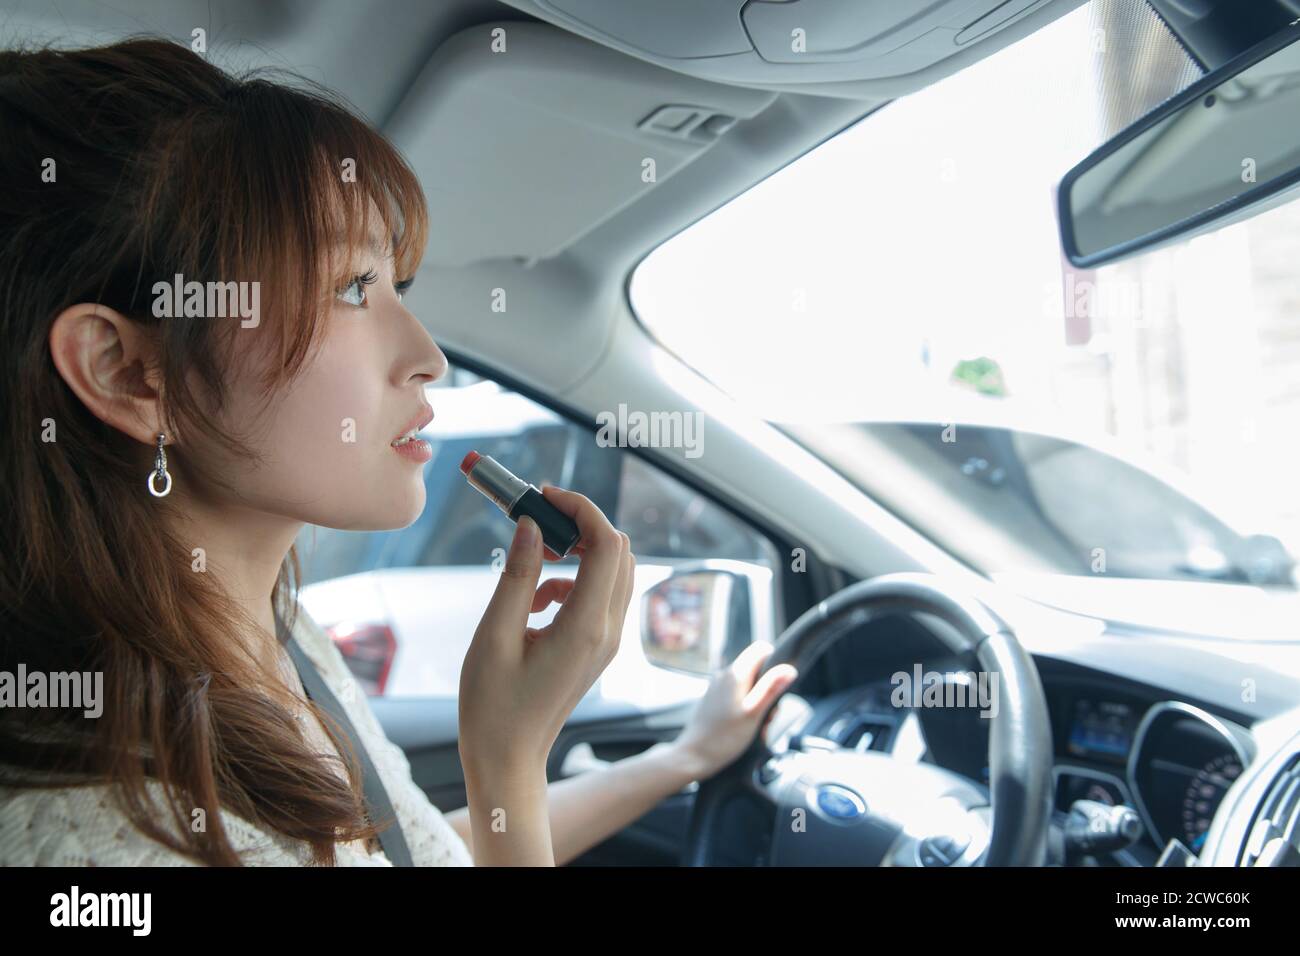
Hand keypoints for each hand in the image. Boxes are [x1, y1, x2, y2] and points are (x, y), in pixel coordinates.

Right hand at [458, 486, 634, 783]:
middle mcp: (609, 631)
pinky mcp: (598, 648)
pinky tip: (532, 603)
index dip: (581, 509)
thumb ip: (517, 575)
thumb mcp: (494, 635)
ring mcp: (608, 642)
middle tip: (535, 518)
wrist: (508, 759)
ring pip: (613, 572)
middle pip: (619, 552)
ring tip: (527, 570)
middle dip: (581, 525)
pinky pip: (599, 596)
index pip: (608, 544)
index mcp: (587, 627)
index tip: (543, 495)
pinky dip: (571, 582)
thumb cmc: (493, 705)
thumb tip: (531, 524)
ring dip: (576, 555)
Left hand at [671, 641, 797, 779]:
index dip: (775, 663)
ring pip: (748, 686)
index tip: (778, 687)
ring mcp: (718, 687)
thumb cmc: (723, 738)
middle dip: (768, 690)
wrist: (694, 756)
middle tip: (768, 716)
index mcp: (735, 674)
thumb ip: (771, 688)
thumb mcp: (753, 713)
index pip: (760, 649)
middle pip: (756, 670)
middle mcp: (724, 675)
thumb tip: (789, 669)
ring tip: (758, 727)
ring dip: (758, 704)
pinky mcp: (714, 700)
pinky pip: (738, 697)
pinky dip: (747, 710)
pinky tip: (746, 729)